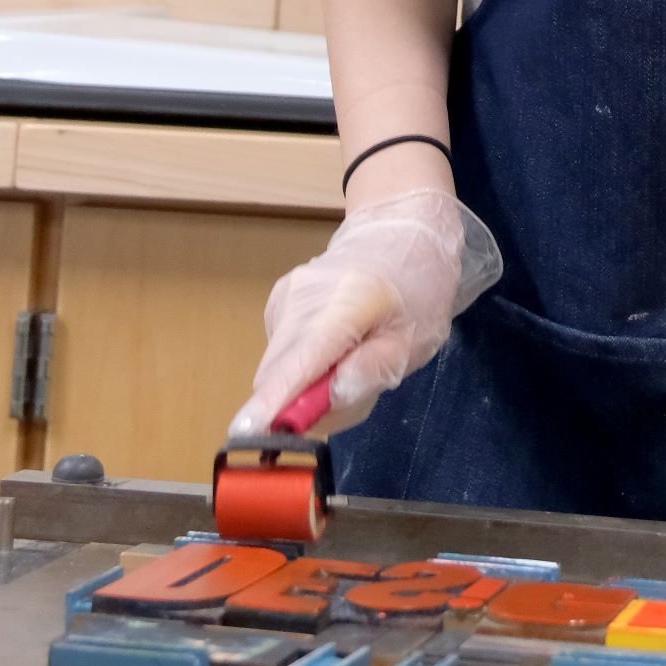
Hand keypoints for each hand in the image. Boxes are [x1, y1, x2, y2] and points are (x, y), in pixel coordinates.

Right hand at [227, 188, 501, 437]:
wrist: (401, 228)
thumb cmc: (418, 286)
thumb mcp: (414, 338)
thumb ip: (373, 369)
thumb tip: (330, 399)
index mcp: (342, 304)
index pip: (295, 363)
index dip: (270, 404)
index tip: (247, 436)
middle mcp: (301, 298)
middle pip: (276, 374)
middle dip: (299, 404)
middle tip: (349, 399)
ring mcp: (284, 296)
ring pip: (277, 367)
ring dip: (305, 385)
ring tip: (354, 363)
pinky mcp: (279, 301)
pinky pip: (282, 352)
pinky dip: (304, 365)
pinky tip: (339, 347)